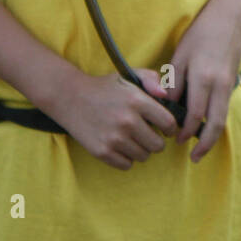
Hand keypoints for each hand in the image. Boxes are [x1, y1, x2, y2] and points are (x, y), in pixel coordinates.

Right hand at [48, 67, 176, 170]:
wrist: (70, 98)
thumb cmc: (105, 87)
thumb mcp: (129, 75)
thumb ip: (152, 79)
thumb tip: (165, 96)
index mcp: (137, 101)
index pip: (168, 123)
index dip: (171, 128)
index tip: (166, 129)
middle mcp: (127, 121)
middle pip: (158, 145)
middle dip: (156, 141)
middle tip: (148, 135)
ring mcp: (114, 138)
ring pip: (144, 156)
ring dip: (141, 150)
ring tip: (133, 139)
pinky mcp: (102, 152)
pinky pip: (127, 165)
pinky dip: (126, 158)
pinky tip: (121, 146)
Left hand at [168, 0, 240, 161]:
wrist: (229, 20)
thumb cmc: (200, 34)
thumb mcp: (181, 55)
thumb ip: (174, 82)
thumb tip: (167, 106)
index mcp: (203, 78)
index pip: (194, 115)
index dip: (185, 131)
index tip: (176, 139)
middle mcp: (219, 85)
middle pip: (215, 123)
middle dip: (205, 144)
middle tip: (194, 157)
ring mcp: (228, 85)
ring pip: (223, 118)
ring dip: (213, 136)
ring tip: (201, 148)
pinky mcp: (232, 83)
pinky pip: (224, 108)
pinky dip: (216, 122)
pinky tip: (206, 127)